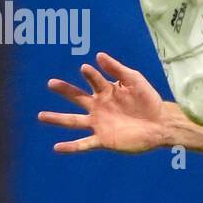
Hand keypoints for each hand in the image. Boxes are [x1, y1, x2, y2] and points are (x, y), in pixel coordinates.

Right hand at [38, 52, 166, 152]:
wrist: (161, 125)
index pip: (93, 80)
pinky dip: (71, 146)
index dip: (90, 74)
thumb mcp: (134, 81)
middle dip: (64, 90)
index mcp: (106, 91)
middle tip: (51, 83)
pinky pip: (84, 143)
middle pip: (76, 97)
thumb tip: (98, 55)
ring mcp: (99, 123)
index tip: (85, 69)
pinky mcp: (104, 140)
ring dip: (57, 119)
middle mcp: (99, 107)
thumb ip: (117, 69)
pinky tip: (57, 147)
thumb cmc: (149, 101)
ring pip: (73, 121)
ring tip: (41, 116)